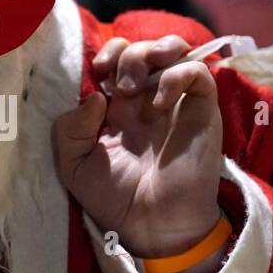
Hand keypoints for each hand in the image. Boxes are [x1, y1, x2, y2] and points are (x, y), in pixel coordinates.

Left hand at [53, 34, 222, 257]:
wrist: (151, 225)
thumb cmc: (114, 198)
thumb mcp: (74, 165)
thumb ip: (70, 128)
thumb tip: (95, 95)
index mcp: (117, 106)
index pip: (116, 58)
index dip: (107, 54)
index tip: (98, 72)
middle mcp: (146, 98)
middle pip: (142, 48)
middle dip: (127, 52)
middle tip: (120, 85)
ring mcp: (175, 102)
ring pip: (174, 49)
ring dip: (153, 51)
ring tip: (137, 83)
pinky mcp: (201, 110)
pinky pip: (198, 72)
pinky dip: (176, 76)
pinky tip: (160, 103)